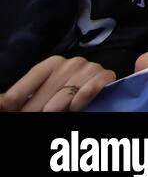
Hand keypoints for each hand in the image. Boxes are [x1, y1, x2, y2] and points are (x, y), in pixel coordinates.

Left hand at [0, 56, 114, 111]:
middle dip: (40, 108)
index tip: (11, 109)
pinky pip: (93, 86)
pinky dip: (84, 96)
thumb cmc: (57, 99)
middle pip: (49, 90)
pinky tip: (76, 106)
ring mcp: (90, 68)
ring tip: (60, 112)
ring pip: (69, 92)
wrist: (88, 96)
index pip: (32, 79)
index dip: (18, 98)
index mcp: (52, 64)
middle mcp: (72, 62)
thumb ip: (13, 99)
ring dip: (61, 107)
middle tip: (40, 114)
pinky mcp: (106, 76)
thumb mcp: (33, 97)